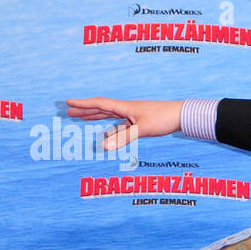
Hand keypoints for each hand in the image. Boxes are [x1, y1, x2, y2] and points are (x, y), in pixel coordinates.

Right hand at [65, 98, 184, 151]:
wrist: (182, 116)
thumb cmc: (164, 119)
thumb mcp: (142, 129)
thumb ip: (123, 138)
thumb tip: (105, 147)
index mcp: (125, 107)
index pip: (99, 104)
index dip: (83, 104)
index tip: (67, 102)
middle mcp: (127, 109)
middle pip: (101, 108)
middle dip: (84, 110)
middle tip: (68, 111)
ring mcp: (133, 115)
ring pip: (109, 115)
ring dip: (95, 116)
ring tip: (81, 118)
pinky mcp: (140, 122)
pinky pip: (120, 125)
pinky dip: (111, 128)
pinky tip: (107, 134)